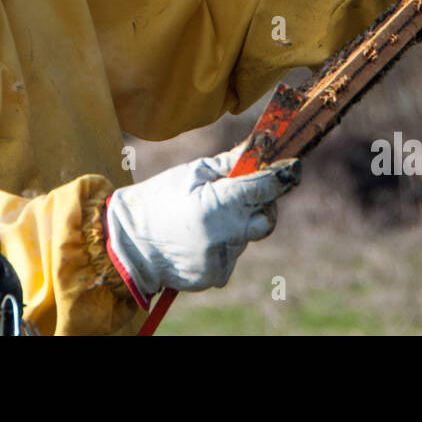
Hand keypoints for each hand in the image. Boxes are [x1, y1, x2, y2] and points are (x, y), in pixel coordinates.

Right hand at [103, 145, 300, 308]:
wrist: (128, 242)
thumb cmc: (160, 199)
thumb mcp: (192, 172)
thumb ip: (231, 163)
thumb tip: (262, 145)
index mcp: (218, 204)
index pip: (267, 187)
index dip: (284, 174)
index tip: (293, 166)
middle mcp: (224, 235)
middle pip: (267, 217)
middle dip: (261, 203)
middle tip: (240, 193)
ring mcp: (221, 259)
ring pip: (247, 236)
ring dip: (236, 223)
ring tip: (204, 217)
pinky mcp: (216, 276)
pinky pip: (232, 252)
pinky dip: (223, 242)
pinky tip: (200, 236)